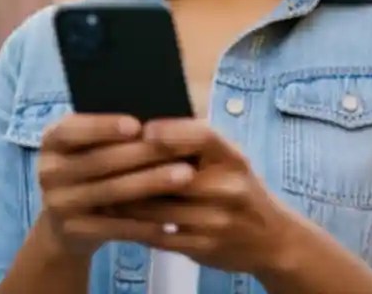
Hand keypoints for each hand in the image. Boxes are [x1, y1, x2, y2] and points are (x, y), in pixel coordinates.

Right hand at [36, 113, 197, 256]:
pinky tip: (173, 216)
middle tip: (183, 147)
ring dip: (152, 183)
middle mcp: (49, 170)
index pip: (73, 129)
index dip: (104, 127)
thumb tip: (163, 113)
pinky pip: (115, 227)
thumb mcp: (91, 146)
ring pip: (112, 192)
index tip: (137, 125)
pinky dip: (145, 223)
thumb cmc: (93, 169)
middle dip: (144, 153)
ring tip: (187, 175)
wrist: (65, 224)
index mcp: (53, 139)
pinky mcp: (73, 232)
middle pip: (100, 161)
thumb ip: (117, 131)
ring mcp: (58, 204)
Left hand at [113, 118, 302, 274]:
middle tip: (102, 159)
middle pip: (173, 176)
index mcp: (233, 159)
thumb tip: (147, 124)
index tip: (144, 129)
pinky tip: (116, 217)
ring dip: (126, 201)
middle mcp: (228, 189)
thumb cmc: (240, 190)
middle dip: (135, 170)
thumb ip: (197, 144)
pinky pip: (161, 236)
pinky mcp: (204, 247)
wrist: (272, 239)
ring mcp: (217, 221)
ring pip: (159, 210)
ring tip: (99, 189)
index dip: (172, 131)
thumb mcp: (230, 161)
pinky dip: (135, 226)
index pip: (203, 136)